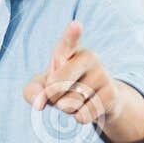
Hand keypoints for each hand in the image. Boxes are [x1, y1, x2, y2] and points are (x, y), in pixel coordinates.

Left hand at [23, 21, 143, 142]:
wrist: (95, 100)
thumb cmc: (61, 88)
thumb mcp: (41, 87)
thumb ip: (32, 92)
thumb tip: (39, 104)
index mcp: (68, 50)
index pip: (68, 42)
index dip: (72, 35)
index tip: (75, 25)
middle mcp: (88, 56)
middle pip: (56, 85)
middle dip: (52, 96)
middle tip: (59, 92)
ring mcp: (102, 74)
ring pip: (70, 103)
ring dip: (67, 108)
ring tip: (76, 98)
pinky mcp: (111, 94)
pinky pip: (83, 114)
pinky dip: (79, 116)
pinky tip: (88, 107)